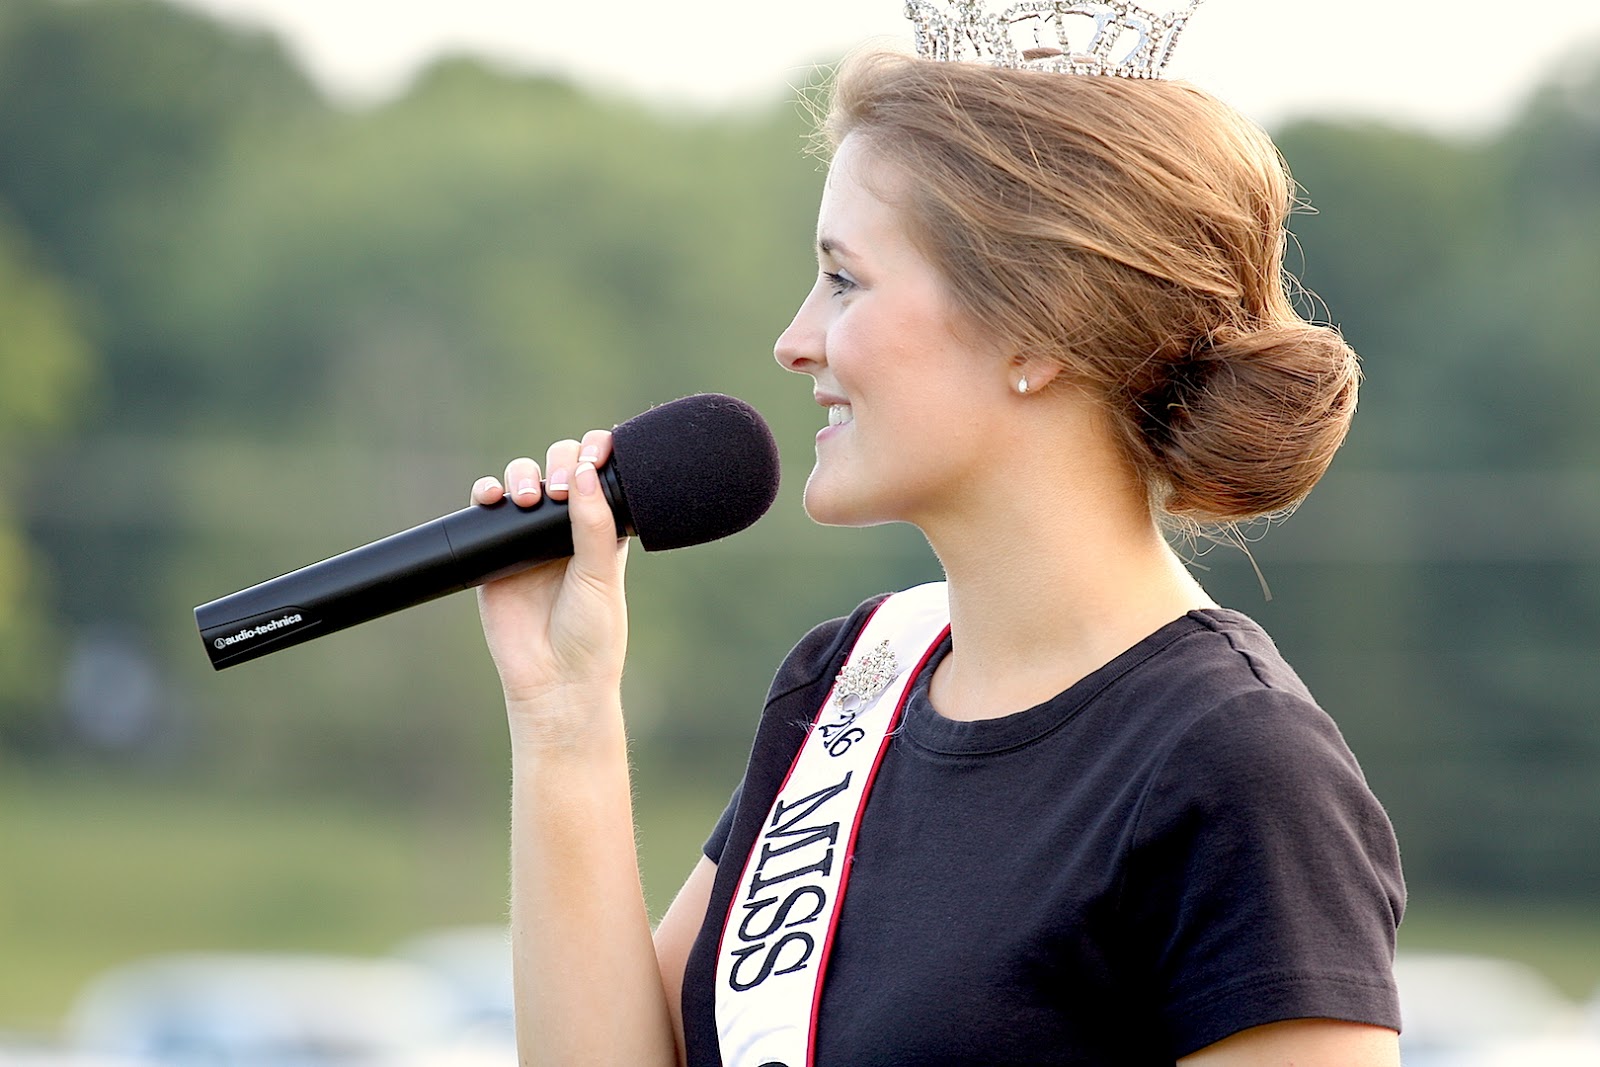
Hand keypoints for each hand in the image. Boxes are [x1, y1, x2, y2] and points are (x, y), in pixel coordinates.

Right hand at [471, 429, 628, 745]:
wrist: (553, 681)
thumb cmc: (591, 634)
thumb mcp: (602, 575)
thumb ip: (594, 525)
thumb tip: (587, 471)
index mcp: (603, 529)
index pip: (600, 474)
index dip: (597, 452)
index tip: (597, 451)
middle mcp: (567, 528)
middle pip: (561, 466)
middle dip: (560, 462)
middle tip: (561, 488)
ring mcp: (529, 538)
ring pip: (523, 481)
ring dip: (523, 475)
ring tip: (529, 497)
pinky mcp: (494, 552)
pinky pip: (487, 509)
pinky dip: (487, 492)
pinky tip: (492, 497)